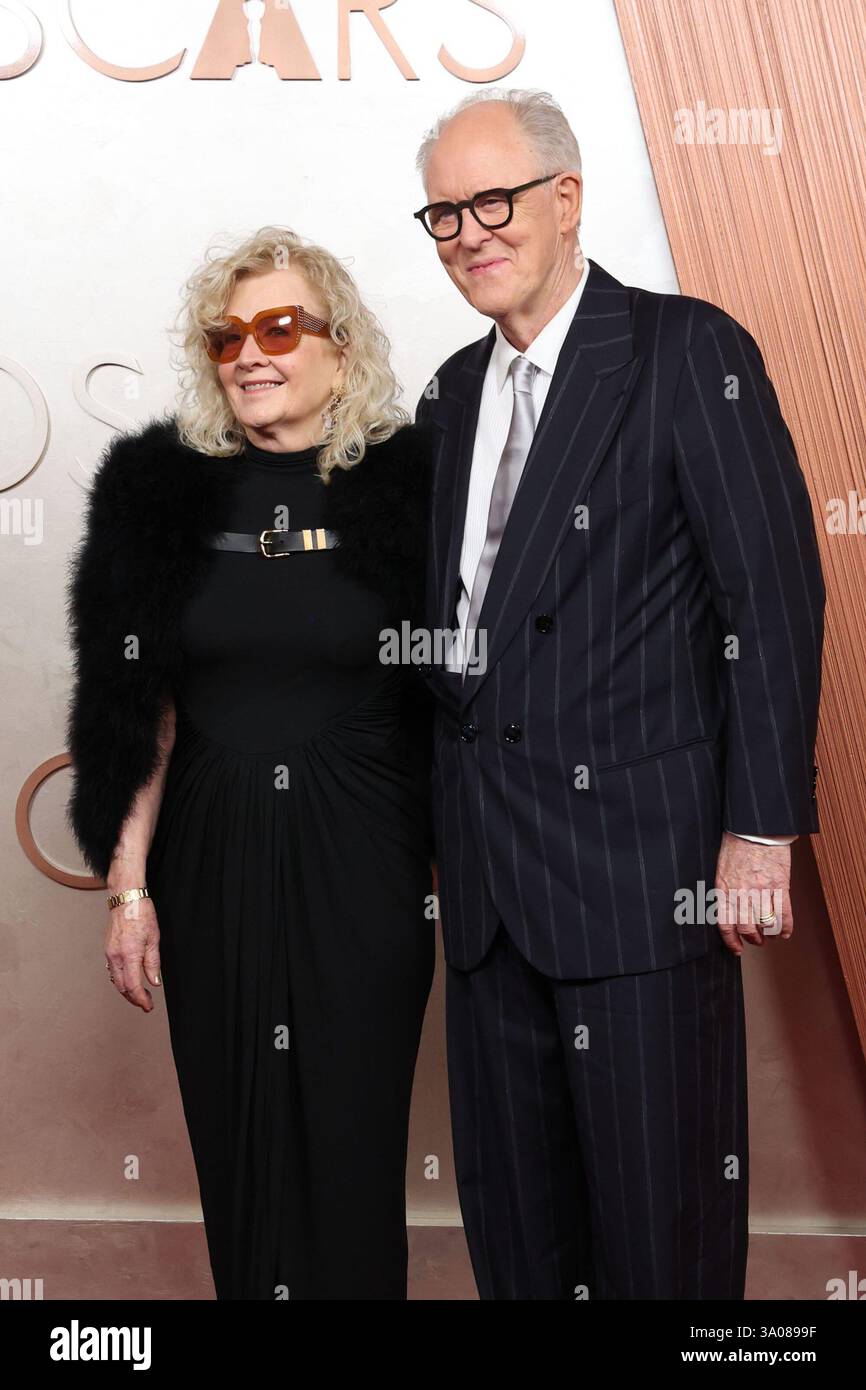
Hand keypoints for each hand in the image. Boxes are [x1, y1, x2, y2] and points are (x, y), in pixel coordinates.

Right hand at [104, 896, 161, 1010]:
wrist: (125, 899)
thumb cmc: (142, 915)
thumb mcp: (154, 939)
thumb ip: (153, 963)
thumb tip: (154, 982)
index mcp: (129, 955)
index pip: (133, 986)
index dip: (141, 1000)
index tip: (148, 1006)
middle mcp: (115, 956)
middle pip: (122, 987)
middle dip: (134, 999)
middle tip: (146, 1003)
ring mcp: (109, 953)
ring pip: (116, 980)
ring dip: (127, 991)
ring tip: (140, 995)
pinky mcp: (108, 949)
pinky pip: (113, 971)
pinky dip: (121, 980)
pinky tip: (130, 980)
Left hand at [713, 831, 792, 955]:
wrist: (754, 828)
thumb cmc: (736, 844)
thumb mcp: (721, 868)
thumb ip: (725, 889)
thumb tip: (728, 909)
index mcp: (724, 889)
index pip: (725, 924)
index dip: (732, 941)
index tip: (737, 949)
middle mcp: (741, 894)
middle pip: (747, 928)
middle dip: (752, 939)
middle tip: (756, 941)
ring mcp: (761, 891)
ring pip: (765, 925)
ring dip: (769, 935)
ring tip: (770, 936)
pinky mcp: (779, 886)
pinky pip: (784, 914)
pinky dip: (786, 927)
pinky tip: (785, 932)